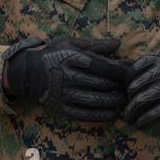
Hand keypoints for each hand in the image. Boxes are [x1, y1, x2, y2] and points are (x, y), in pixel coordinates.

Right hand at [5, 38, 133, 122]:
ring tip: (124, 100)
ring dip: (113, 101)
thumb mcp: (71, 44)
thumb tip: (118, 44)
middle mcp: (68, 77)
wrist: (28, 73)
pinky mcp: (61, 108)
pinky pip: (84, 114)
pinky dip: (100, 115)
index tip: (131, 72)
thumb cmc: (54, 55)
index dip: (119, 70)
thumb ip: (95, 45)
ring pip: (94, 100)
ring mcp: (64, 94)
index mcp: (72, 58)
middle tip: (132, 88)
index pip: (102, 66)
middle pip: (101, 83)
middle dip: (119, 87)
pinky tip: (112, 114)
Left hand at [124, 46, 159, 127]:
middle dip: (128, 98)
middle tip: (127, 104)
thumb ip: (155, 62)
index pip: (131, 72)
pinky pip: (151, 114)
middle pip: (133, 88)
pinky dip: (142, 120)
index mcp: (156, 60)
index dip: (126, 83)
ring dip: (131, 112)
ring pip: (139, 102)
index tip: (127, 89)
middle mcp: (158, 74)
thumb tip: (136, 72)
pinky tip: (139, 124)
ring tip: (129, 118)